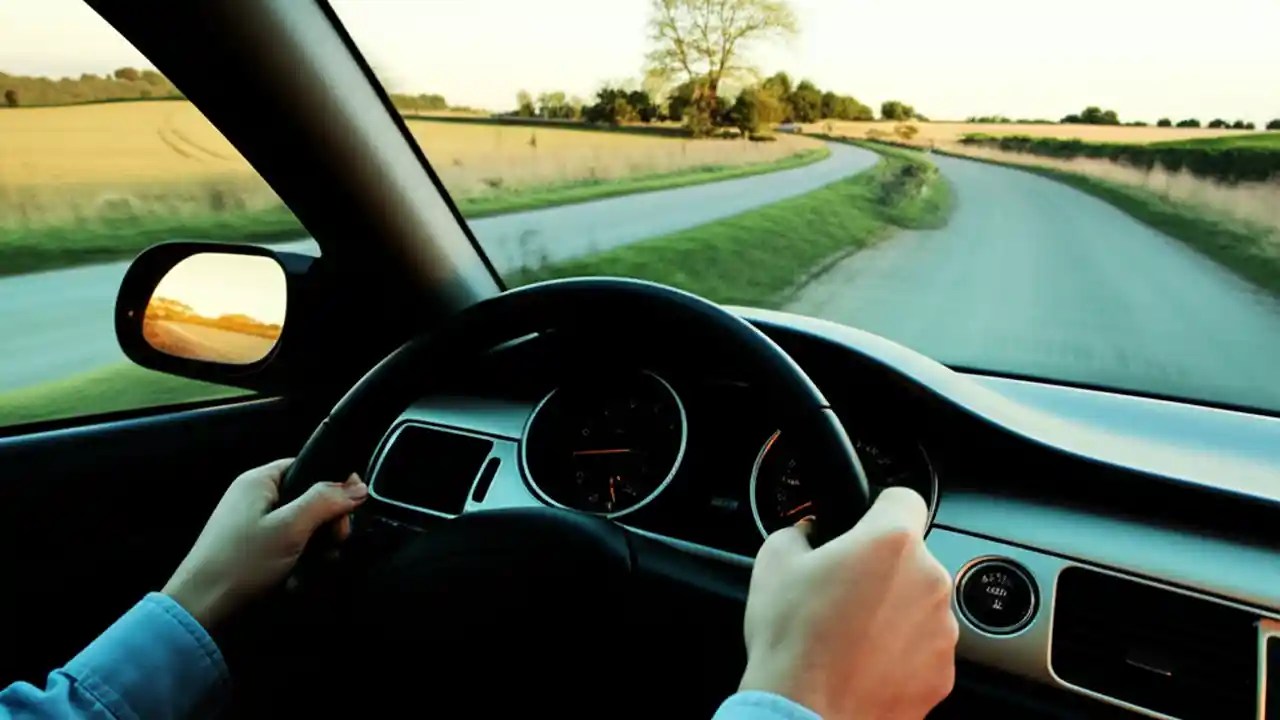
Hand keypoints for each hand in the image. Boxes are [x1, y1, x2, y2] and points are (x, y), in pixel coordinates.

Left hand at [162, 458, 367, 629]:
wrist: (201, 611)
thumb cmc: (242, 562)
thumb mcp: (290, 527)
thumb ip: (326, 501)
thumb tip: (359, 486)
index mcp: (259, 480)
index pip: (308, 467)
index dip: (332, 486)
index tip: (346, 512)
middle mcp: (256, 499)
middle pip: (310, 500)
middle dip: (327, 524)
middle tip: (333, 544)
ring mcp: (254, 527)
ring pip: (304, 528)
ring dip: (315, 549)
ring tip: (312, 567)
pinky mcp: (256, 553)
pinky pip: (290, 549)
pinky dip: (299, 564)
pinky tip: (297, 580)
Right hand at [739, 487, 957, 718]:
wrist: (808, 715)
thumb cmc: (793, 642)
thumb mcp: (773, 563)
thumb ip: (799, 533)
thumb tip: (808, 535)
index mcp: (890, 542)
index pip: (904, 498)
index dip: (878, 509)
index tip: (863, 525)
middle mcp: (928, 580)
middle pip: (911, 557)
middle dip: (881, 569)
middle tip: (841, 592)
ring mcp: (942, 630)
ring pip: (919, 603)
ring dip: (893, 611)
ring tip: (850, 634)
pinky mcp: (942, 672)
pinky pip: (923, 647)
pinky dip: (901, 652)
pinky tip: (864, 663)